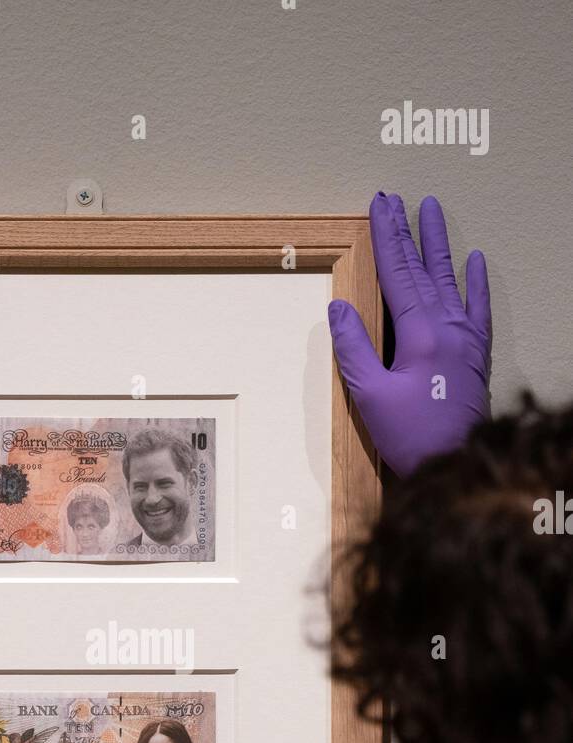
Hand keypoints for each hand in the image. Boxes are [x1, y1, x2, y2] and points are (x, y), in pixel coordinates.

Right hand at [328, 192, 491, 476]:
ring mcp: (466, 339)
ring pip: (451, 280)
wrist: (456, 466)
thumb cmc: (412, 437)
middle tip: (399, 200)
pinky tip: (475, 261)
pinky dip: (476, 283)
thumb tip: (339, 309)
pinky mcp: (476, 355)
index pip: (398, 273)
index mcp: (419, 333)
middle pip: (423, 269)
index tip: (380, 206)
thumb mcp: (370, 396)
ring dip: (439, 246)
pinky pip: (478, 309)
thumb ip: (354, 349)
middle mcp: (448, 327)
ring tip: (432, 212)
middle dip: (408, 233)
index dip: (387, 238)